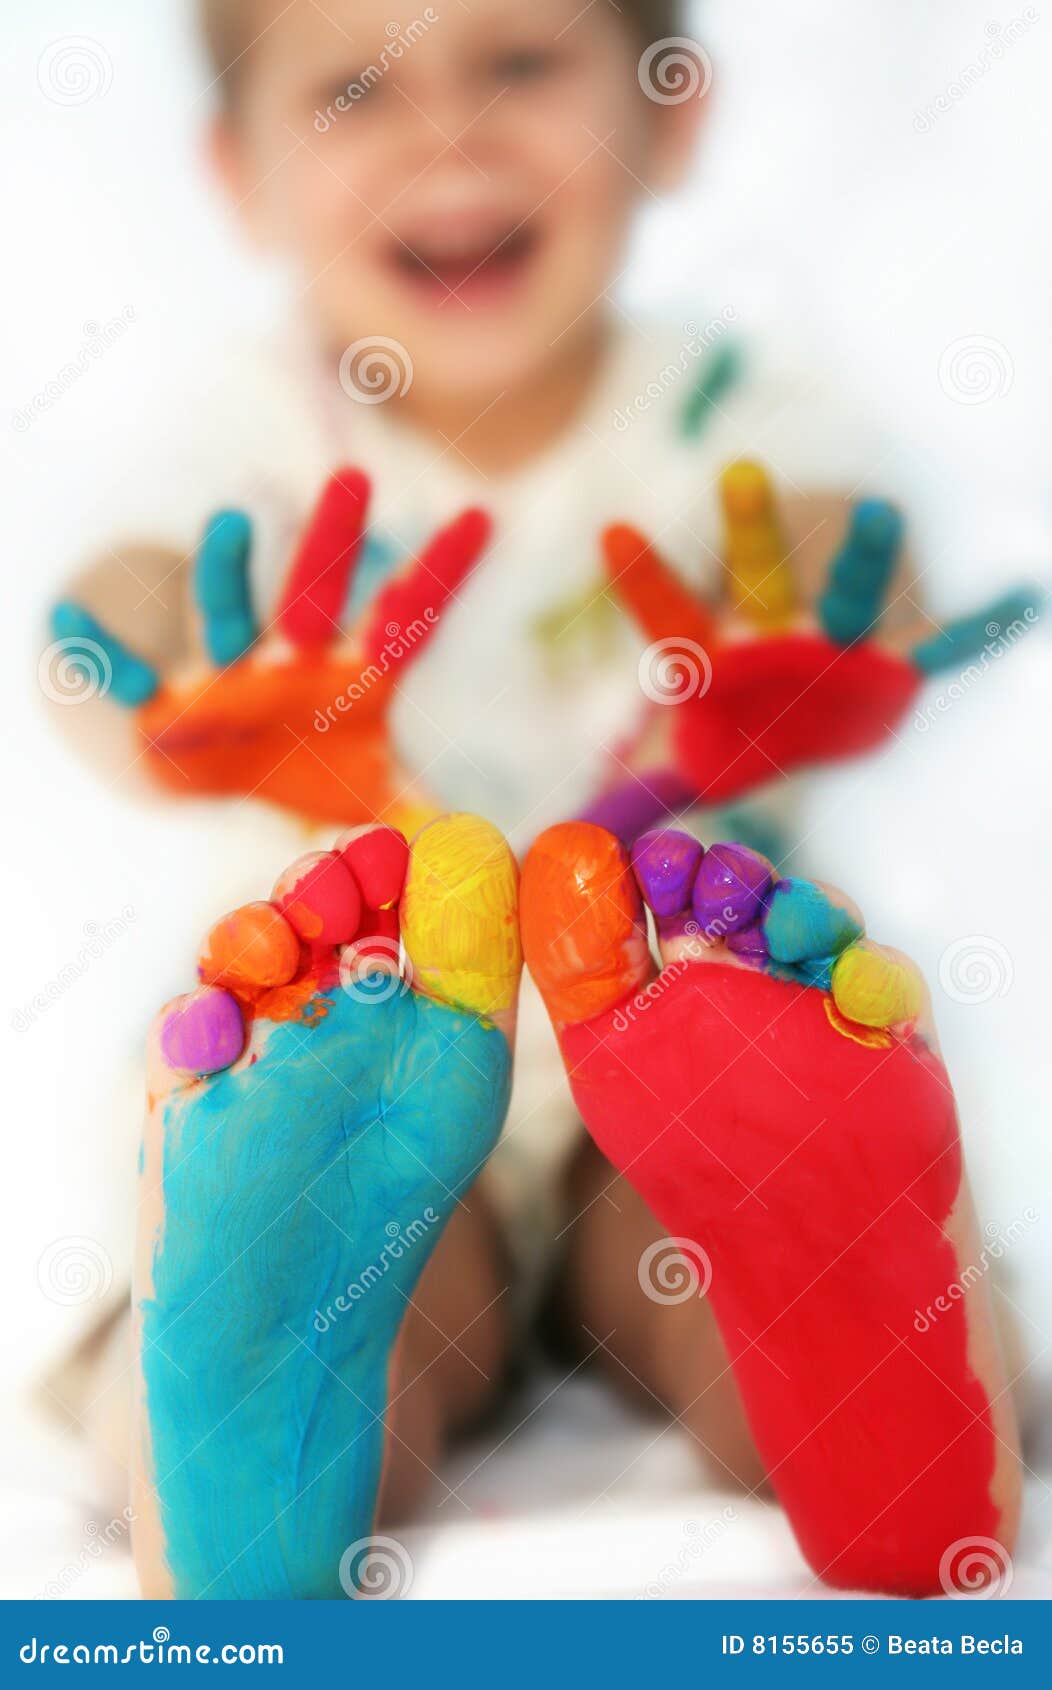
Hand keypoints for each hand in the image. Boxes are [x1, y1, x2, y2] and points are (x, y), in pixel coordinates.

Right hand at [50, 469, 490, 827]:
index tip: (481, 517)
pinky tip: (68, 625)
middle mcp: (292, 662)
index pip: (406, 620)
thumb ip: (423, 807)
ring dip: (225, 568)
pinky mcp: (172, 703)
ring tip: (229, 520)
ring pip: (226, 612)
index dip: (441, 575)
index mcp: (352, 680)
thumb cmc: (314, 774)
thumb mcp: (377, 800)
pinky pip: (128, 674)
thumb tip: (472, 832)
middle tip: (356, 479)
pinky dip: (97, 652)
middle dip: (333, 541)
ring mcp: (230, 674)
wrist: (233, 787)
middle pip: (317, 593)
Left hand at [587, 461, 1039, 832]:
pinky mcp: (894, 669)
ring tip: (881, 510)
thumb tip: (553, 842)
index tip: (612, 531)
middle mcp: (777, 637)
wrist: (802, 730)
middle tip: (738, 472)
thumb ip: (626, 796)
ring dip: (863, 559)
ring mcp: (839, 647)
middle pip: (760, 579)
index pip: (671, 614)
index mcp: (718, 656)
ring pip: (851, 597)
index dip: (644, 579)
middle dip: (752, 533)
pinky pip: (941, 648)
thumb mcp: (676, 767)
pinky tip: (1021, 601)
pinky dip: (980, 630)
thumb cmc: (730, 735)